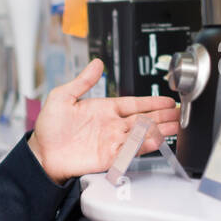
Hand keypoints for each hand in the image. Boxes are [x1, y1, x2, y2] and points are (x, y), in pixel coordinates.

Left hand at [28, 59, 179, 183]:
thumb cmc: (49, 128)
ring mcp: (111, 141)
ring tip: (174, 127)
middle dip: (161, 116)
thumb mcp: (62, 97)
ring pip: (140, 134)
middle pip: (143, 119)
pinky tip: (155, 141)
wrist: (42, 154)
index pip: (134, 103)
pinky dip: (142, 146)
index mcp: (104, 109)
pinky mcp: (108, 157)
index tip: (167, 101)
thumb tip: (96, 63)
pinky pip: (129, 150)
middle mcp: (111, 125)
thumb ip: (82, 81)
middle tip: (178, 114)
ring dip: (158, 130)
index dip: (151, 102)